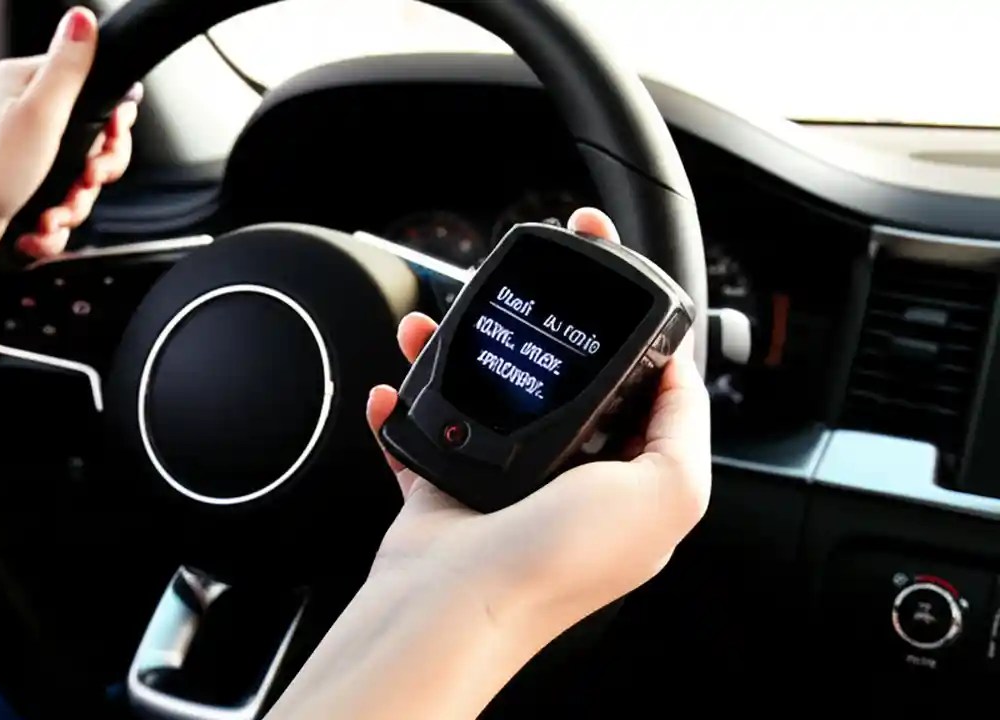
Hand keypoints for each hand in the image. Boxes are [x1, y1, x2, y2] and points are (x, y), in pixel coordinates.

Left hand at [0, 6, 139, 265]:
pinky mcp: (22, 186)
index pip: (92, 90)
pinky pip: (59, 202)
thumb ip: (69, 67)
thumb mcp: (39, 114)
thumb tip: (82, 18)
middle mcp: (22, 115)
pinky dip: (55, 223)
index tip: (108, 142)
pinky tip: (40, 226)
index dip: (111, 123)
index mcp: (24, 85)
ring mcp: (23, 153)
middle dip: (94, 173)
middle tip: (85, 181)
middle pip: (92, 140)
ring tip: (54, 213)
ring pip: (79, 178)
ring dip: (74, 204)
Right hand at [364, 207, 711, 645]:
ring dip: (461, 349)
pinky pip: (428, 425)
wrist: (452, 602)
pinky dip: (409, 402)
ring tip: (439, 323)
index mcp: (628, 478)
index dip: (632, 320)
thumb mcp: (669, 493)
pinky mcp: (448, 483)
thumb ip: (686, 427)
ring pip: (489, 389)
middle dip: (540, 323)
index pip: (642, 383)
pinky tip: (399, 383)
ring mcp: (505, 478)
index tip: (613, 266)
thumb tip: (678, 372)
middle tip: (525, 276)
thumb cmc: (556, 560)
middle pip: (561, 375)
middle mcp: (569, 477)